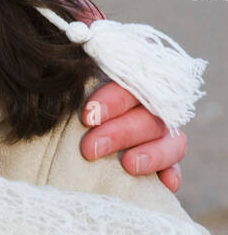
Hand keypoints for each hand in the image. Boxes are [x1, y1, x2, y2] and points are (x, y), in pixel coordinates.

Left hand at [73, 0, 185, 192]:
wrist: (59, 124)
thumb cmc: (62, 99)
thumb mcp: (63, 83)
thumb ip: (69, 73)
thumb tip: (65, 50)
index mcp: (128, 77)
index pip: (133, 81)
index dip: (113, 99)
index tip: (86, 116)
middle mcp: (148, 104)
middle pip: (149, 114)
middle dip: (120, 132)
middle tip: (89, 148)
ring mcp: (158, 133)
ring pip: (170, 140)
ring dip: (152, 153)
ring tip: (128, 164)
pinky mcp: (161, 162)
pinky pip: (175, 168)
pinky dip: (171, 175)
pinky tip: (163, 184)